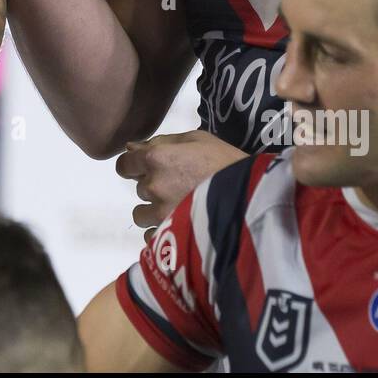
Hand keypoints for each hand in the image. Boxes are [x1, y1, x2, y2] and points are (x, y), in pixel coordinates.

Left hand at [115, 130, 245, 238]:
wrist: (253, 199)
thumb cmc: (228, 163)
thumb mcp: (199, 140)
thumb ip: (163, 142)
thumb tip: (133, 147)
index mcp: (156, 158)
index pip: (124, 164)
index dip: (134, 166)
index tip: (146, 168)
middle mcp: (153, 186)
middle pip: (139, 188)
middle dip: (154, 186)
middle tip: (180, 187)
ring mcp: (160, 214)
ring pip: (142, 214)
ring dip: (155, 211)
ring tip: (181, 209)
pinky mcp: (169, 237)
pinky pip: (152, 236)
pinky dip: (163, 232)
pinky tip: (182, 226)